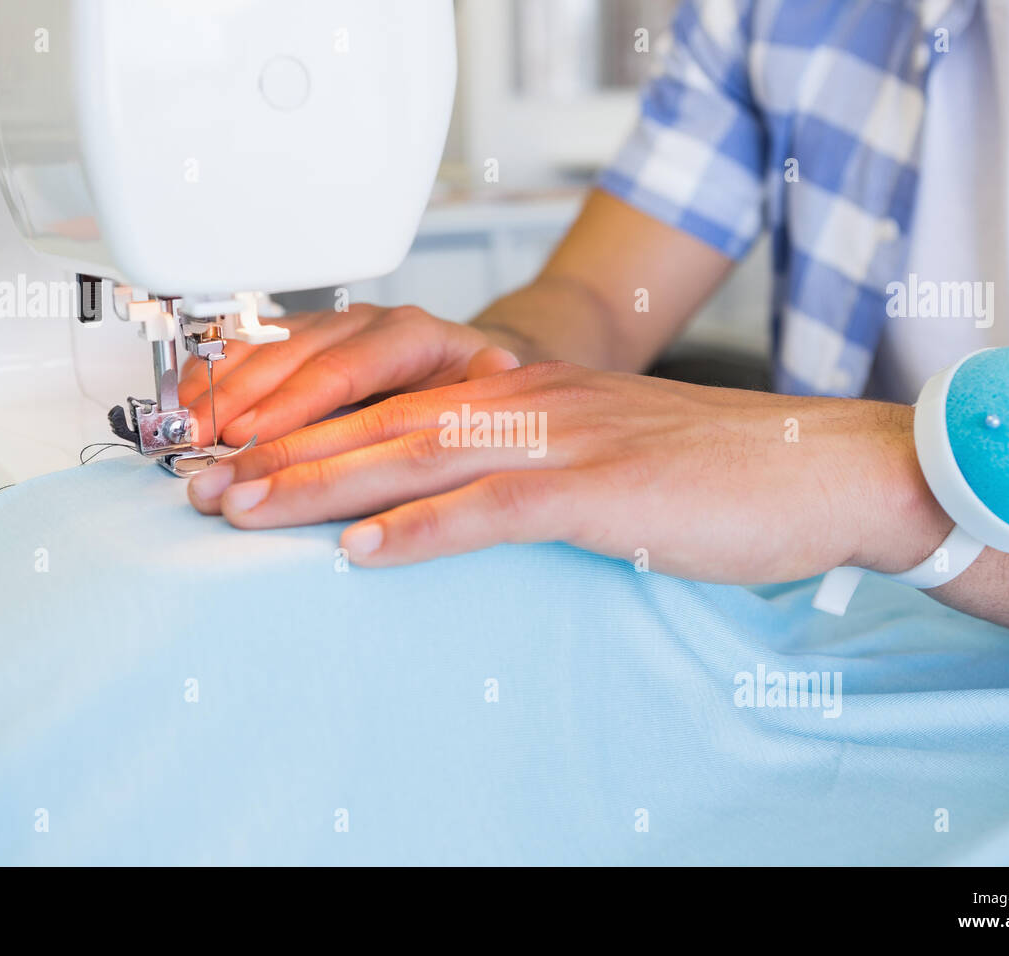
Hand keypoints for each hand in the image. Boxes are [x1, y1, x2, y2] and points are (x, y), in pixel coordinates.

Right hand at [177, 304, 522, 446]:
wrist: (470, 382)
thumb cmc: (476, 403)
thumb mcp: (493, 400)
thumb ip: (489, 391)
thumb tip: (498, 366)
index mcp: (416, 337)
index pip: (349, 368)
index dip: (296, 406)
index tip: (253, 438)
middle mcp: (368, 326)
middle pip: (295, 357)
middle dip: (243, 402)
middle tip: (204, 444)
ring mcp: (331, 330)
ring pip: (266, 347)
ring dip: (220, 389)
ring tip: (186, 427)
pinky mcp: (302, 342)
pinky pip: (249, 346)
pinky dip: (215, 372)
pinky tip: (187, 398)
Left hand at [186, 361, 951, 580]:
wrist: (807, 468)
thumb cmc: (701, 470)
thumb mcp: (592, 454)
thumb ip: (514, 467)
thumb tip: (434, 506)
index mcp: (521, 390)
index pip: (389, 400)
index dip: (303, 425)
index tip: (234, 455)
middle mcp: (526, 398)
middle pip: (380, 419)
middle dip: (281, 452)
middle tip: (200, 481)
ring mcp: (561, 436)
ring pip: (415, 452)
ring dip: (321, 483)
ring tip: (244, 510)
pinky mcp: (598, 486)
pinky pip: (494, 505)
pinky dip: (423, 527)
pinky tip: (363, 550)